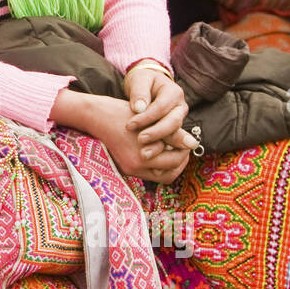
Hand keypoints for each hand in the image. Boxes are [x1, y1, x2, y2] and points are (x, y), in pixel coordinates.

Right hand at [78, 93, 193, 183]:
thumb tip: (194, 143)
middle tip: (181, 145)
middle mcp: (136, 168)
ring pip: (161, 175)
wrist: (95, 116)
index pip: (175, 162)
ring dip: (169, 163)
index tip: (184, 138)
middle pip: (170, 174)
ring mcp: (130, 169)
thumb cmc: (122, 113)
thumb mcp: (150, 121)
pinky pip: (150, 172)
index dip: (184, 150)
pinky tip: (159, 148)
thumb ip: (173, 135)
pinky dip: (158, 162)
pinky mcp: (126, 167)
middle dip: (179, 159)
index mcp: (141, 157)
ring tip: (171, 147)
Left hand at [124, 66, 196, 151]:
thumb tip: (139, 108)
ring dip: (159, 142)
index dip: (146, 118)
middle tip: (139, 139)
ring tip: (143, 152)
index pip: (161, 107)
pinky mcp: (173, 127)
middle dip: (156, 133)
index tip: (129, 125)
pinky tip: (149, 154)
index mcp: (173, 92)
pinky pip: (171, 139)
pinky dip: (161, 147)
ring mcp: (179, 118)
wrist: (148, 84)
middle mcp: (180, 106)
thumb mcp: (139, 80)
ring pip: (174, 133)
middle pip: (173, 122)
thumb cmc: (142, 81)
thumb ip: (139, 92)